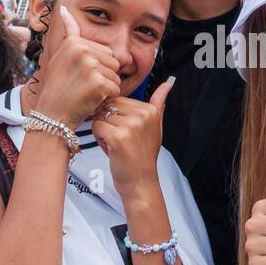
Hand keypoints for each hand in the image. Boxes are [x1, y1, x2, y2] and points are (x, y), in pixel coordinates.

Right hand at [31, 6, 121, 128]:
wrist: (52, 113)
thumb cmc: (58, 86)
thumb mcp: (61, 55)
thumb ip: (69, 33)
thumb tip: (64, 9)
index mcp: (74, 42)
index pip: (105, 51)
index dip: (96, 67)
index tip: (79, 75)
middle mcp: (82, 50)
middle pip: (113, 62)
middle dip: (104, 76)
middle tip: (84, 85)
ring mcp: (90, 66)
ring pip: (116, 76)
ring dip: (106, 87)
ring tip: (87, 92)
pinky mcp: (98, 82)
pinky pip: (116, 88)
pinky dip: (107, 98)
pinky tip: (91, 100)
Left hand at [91, 77, 173, 193]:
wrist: (141, 181)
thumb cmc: (144, 155)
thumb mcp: (156, 126)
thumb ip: (159, 103)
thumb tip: (169, 83)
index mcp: (151, 110)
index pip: (119, 99)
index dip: (117, 115)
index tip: (128, 131)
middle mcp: (143, 115)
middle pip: (109, 105)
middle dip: (108, 121)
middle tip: (120, 138)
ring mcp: (131, 125)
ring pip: (101, 116)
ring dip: (103, 130)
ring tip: (116, 144)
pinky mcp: (118, 137)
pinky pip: (96, 126)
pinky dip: (98, 138)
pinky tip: (111, 148)